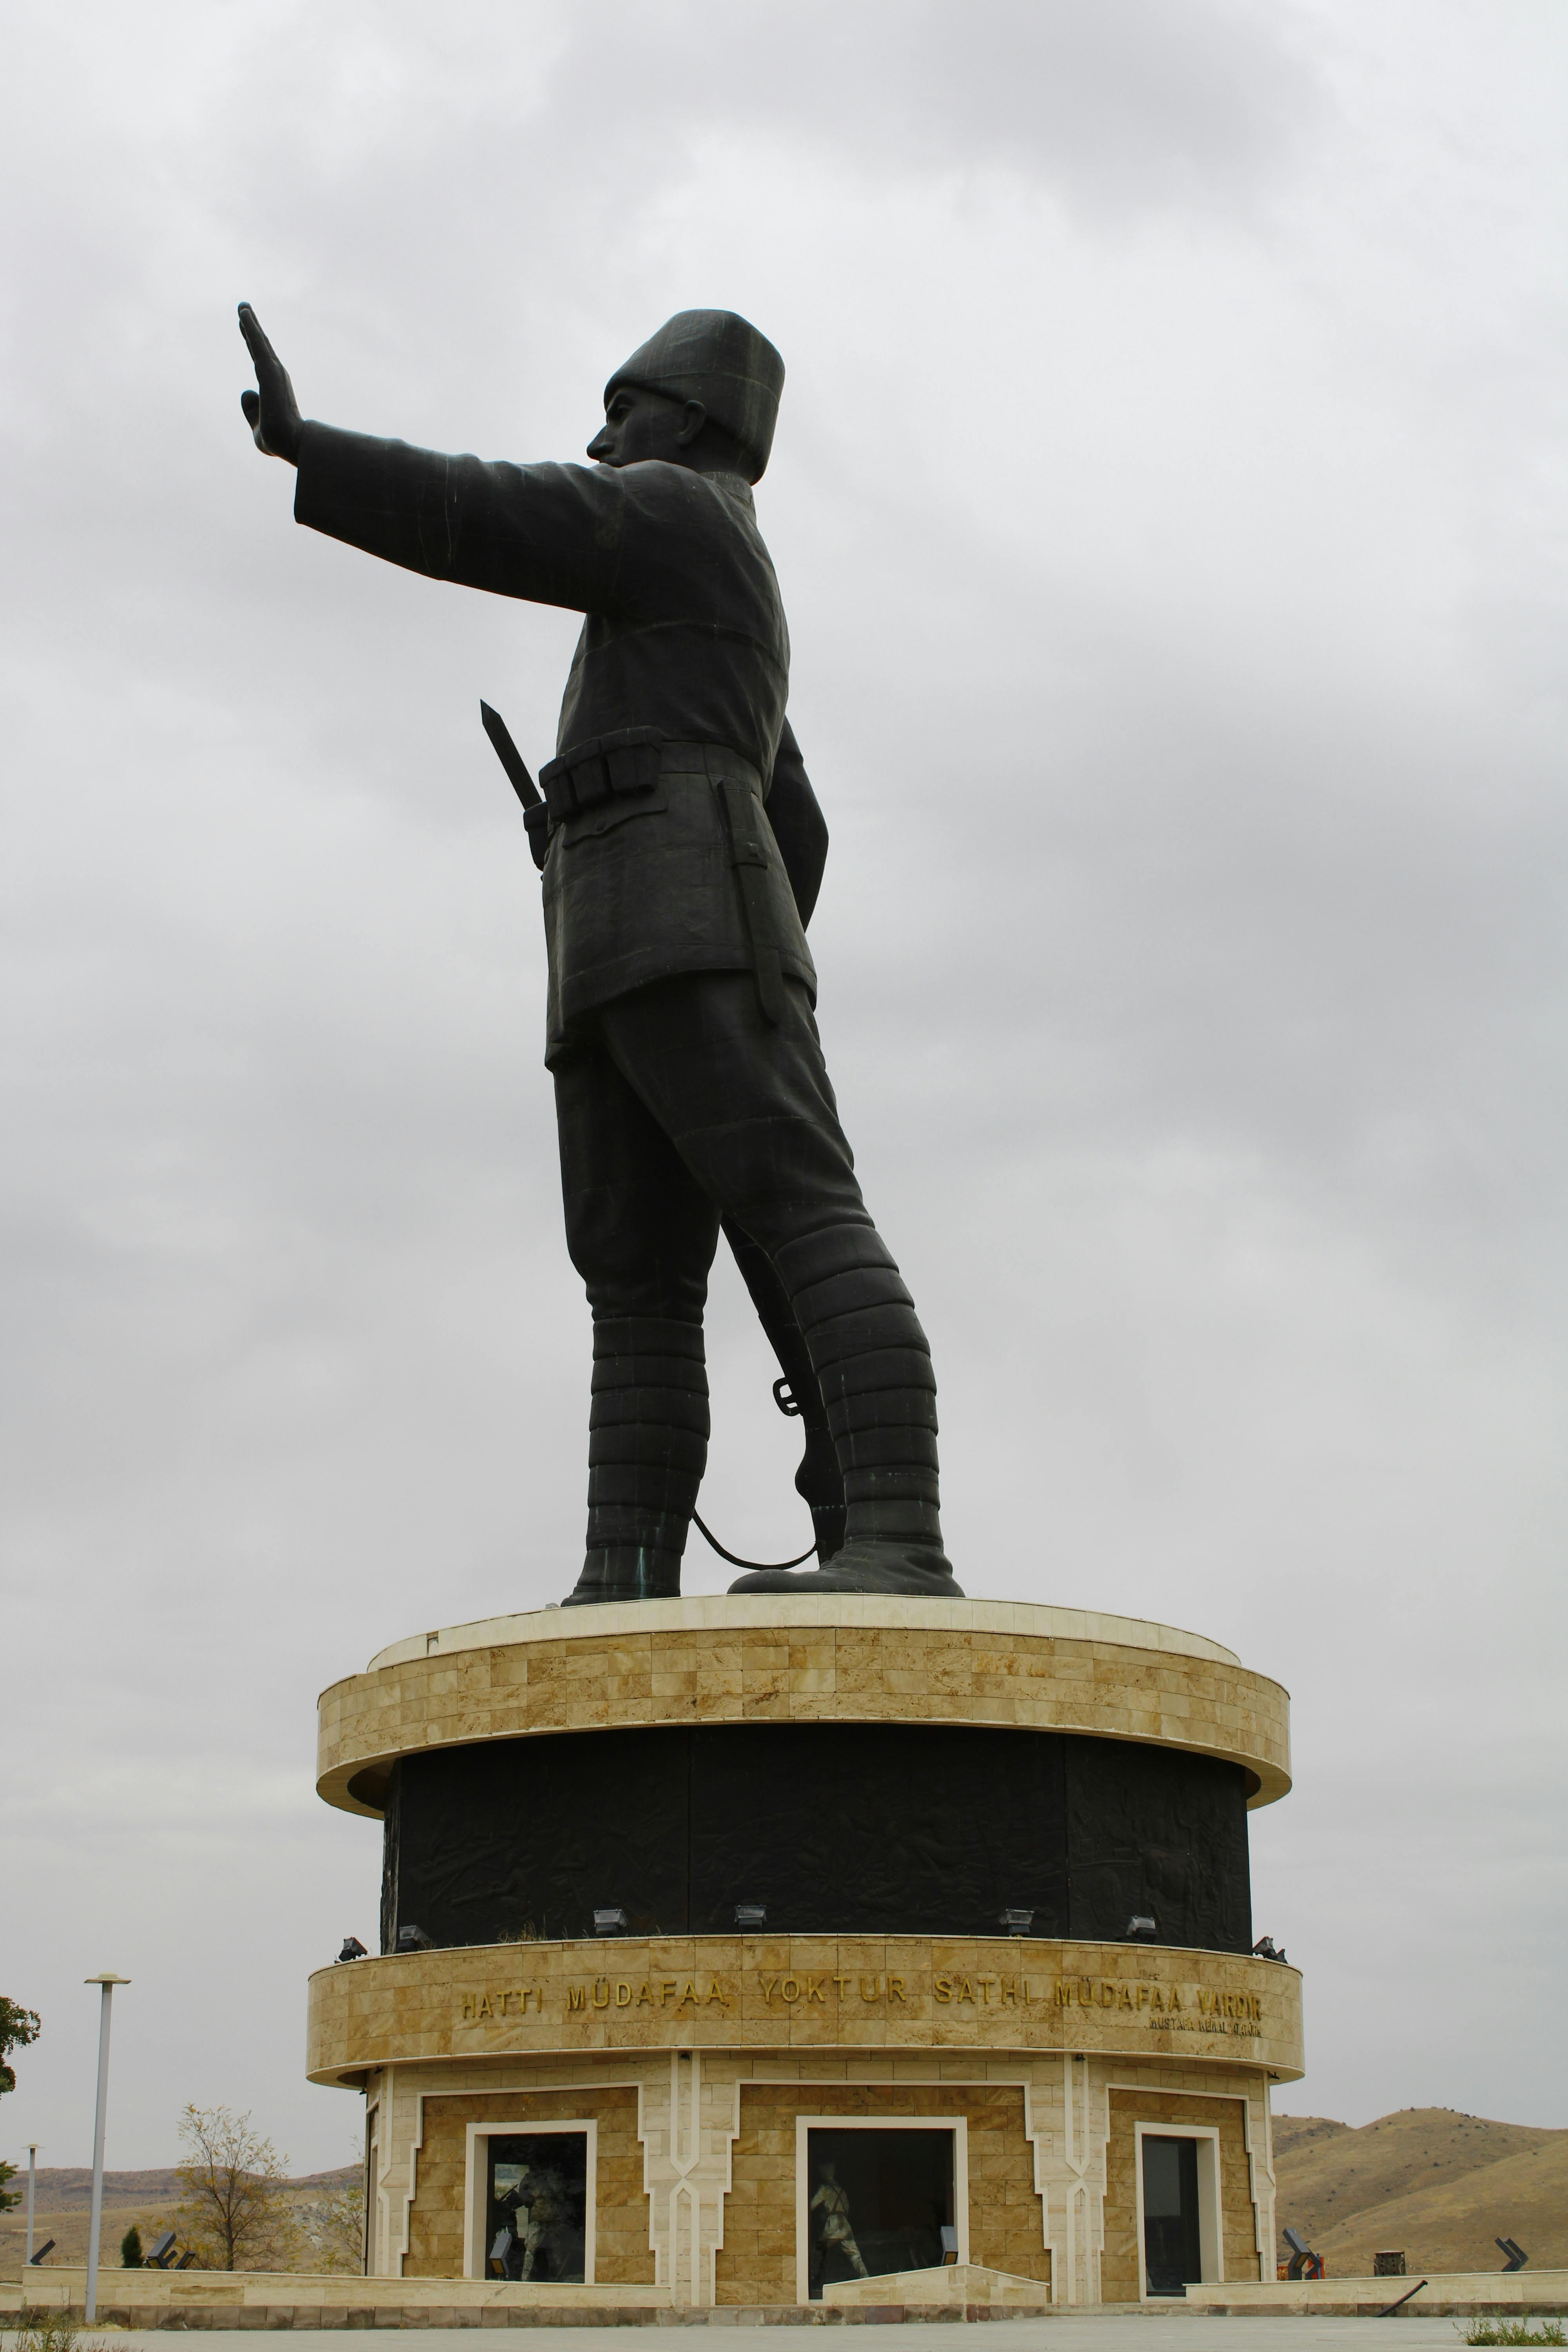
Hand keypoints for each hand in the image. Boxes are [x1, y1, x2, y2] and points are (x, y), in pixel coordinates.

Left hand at [237, 303, 302, 463]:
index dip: (251, 342)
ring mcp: (273, 371)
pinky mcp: (269, 370)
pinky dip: (251, 327)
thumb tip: (246, 391)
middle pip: (260, 345)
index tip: (245, 327)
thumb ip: (250, 409)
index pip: (259, 359)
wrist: (288, 442)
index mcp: (273, 386)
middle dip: (251, 326)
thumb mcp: (257, 424)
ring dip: (250, 322)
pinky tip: (244, 313)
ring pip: (258, 341)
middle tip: (243, 308)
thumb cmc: (277, 439)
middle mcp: (276, 375)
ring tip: (242, 305)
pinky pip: (257, 343)